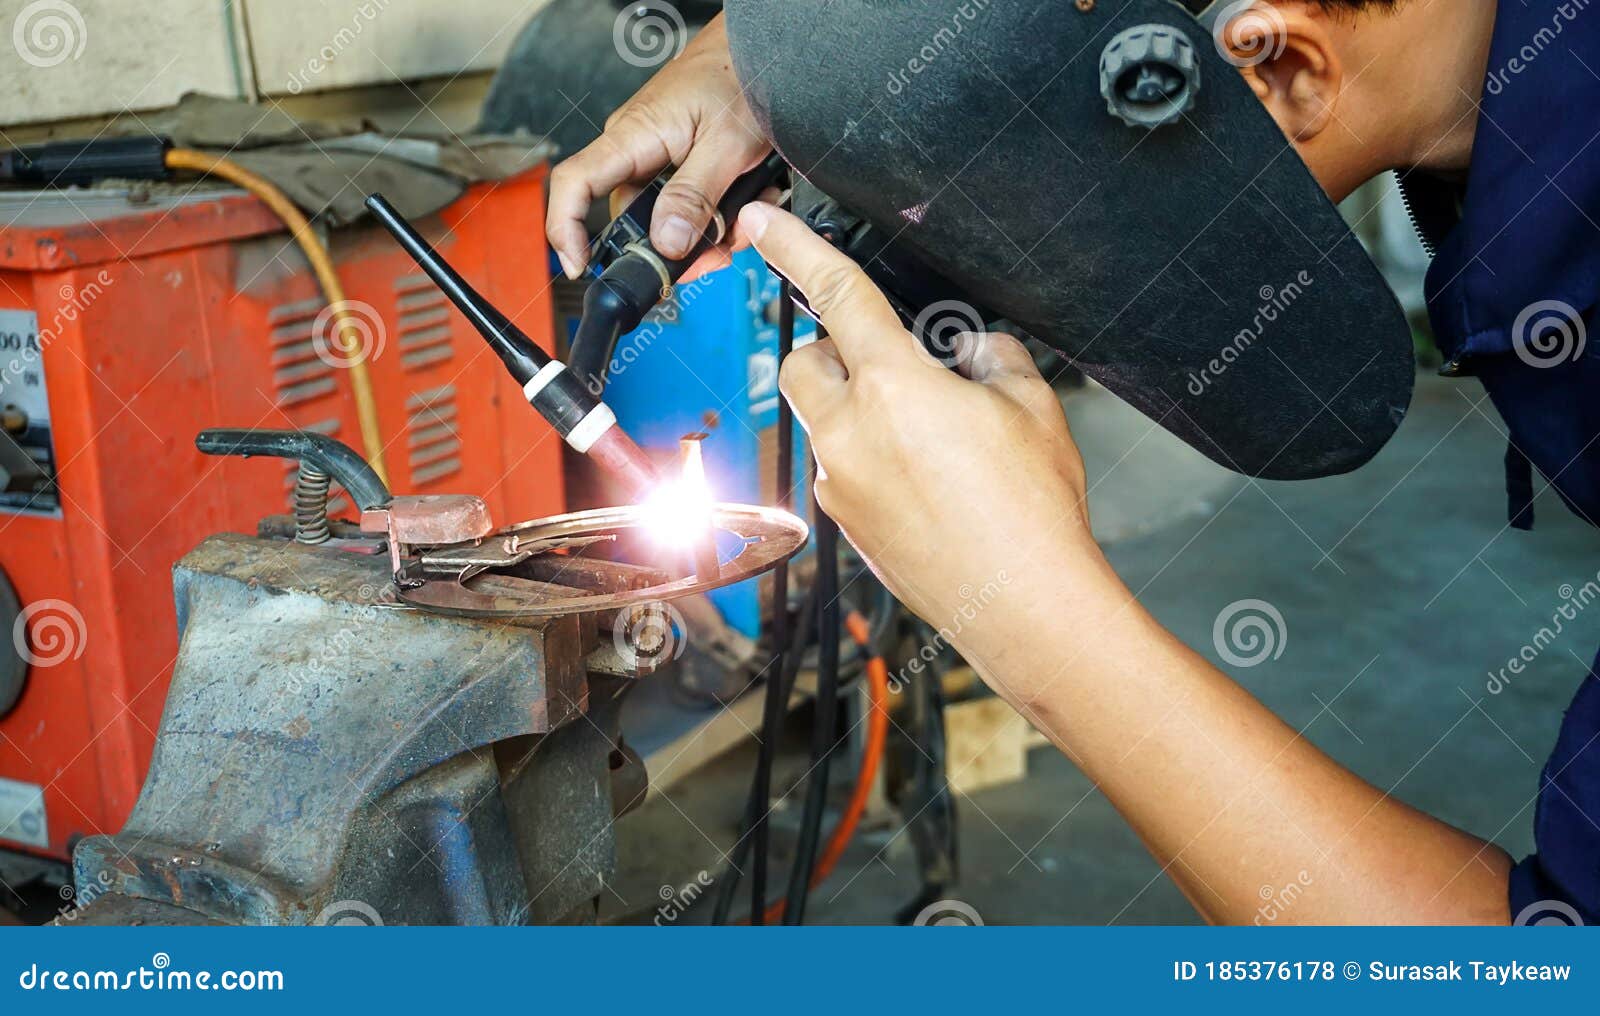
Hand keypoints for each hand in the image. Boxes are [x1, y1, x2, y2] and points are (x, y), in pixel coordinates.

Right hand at [546, 14, 771, 280]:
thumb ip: (695, 196)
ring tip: (743, 220)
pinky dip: (717, 213)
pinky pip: (688, 202)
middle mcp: (636, 147)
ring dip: (708, 231)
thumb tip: (666, 243)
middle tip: (715, 257)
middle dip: (676, 249)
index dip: (565, 229)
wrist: (761, 50)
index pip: (574, 185)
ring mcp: (658, 155)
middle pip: (634, 219)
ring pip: (668, 217)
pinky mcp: (680, 160)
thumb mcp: (726, 144)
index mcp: (633, 137)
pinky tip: (744, 202)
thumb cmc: (741, 76)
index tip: (578, 266)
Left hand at [739, 201, 1099, 646]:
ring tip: (928, 436)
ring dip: (855, 409)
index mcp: (894, 387)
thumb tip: (975, 350)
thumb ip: (994, 357)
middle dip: (835, 350)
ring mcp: (840, 484)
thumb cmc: (1033, 512)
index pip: (839, 295)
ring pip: (821, 420)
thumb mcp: (1032, 407)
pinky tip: (925, 482)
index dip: (795, 248)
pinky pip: (840, 469)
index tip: (762, 221)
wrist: (1023, 605)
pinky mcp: (846, 524)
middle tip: (893, 364)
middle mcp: (849, 434)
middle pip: (804, 362)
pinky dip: (868, 458)